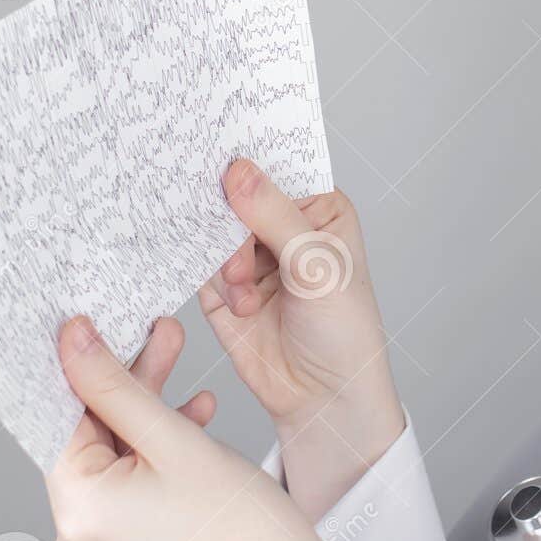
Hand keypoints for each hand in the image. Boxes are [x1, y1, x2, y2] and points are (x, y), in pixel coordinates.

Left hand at [44, 314, 381, 540]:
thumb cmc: (243, 529)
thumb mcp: (175, 438)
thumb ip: (117, 386)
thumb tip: (71, 341)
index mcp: (78, 514)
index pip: (60, 419)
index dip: (82, 366)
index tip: (99, 325)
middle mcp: (76, 539)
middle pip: (90, 436)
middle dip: (130, 384)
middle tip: (163, 336)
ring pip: (113, 455)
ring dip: (149, 411)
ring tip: (188, 372)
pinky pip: (128, 483)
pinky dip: (156, 450)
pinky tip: (194, 419)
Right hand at [203, 159, 403, 517]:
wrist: (321, 400)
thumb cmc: (343, 333)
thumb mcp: (317, 267)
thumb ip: (275, 217)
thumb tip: (237, 171)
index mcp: (319, 208)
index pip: (280, 166)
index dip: (252, 155)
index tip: (221, 140)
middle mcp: (282, 226)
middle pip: (238, 194)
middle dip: (226, 206)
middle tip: (218, 215)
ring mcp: (250, 256)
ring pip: (214, 228)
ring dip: (224, 254)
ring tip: (244, 287)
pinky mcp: (221, 288)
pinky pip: (198, 263)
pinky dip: (207, 275)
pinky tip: (232, 296)